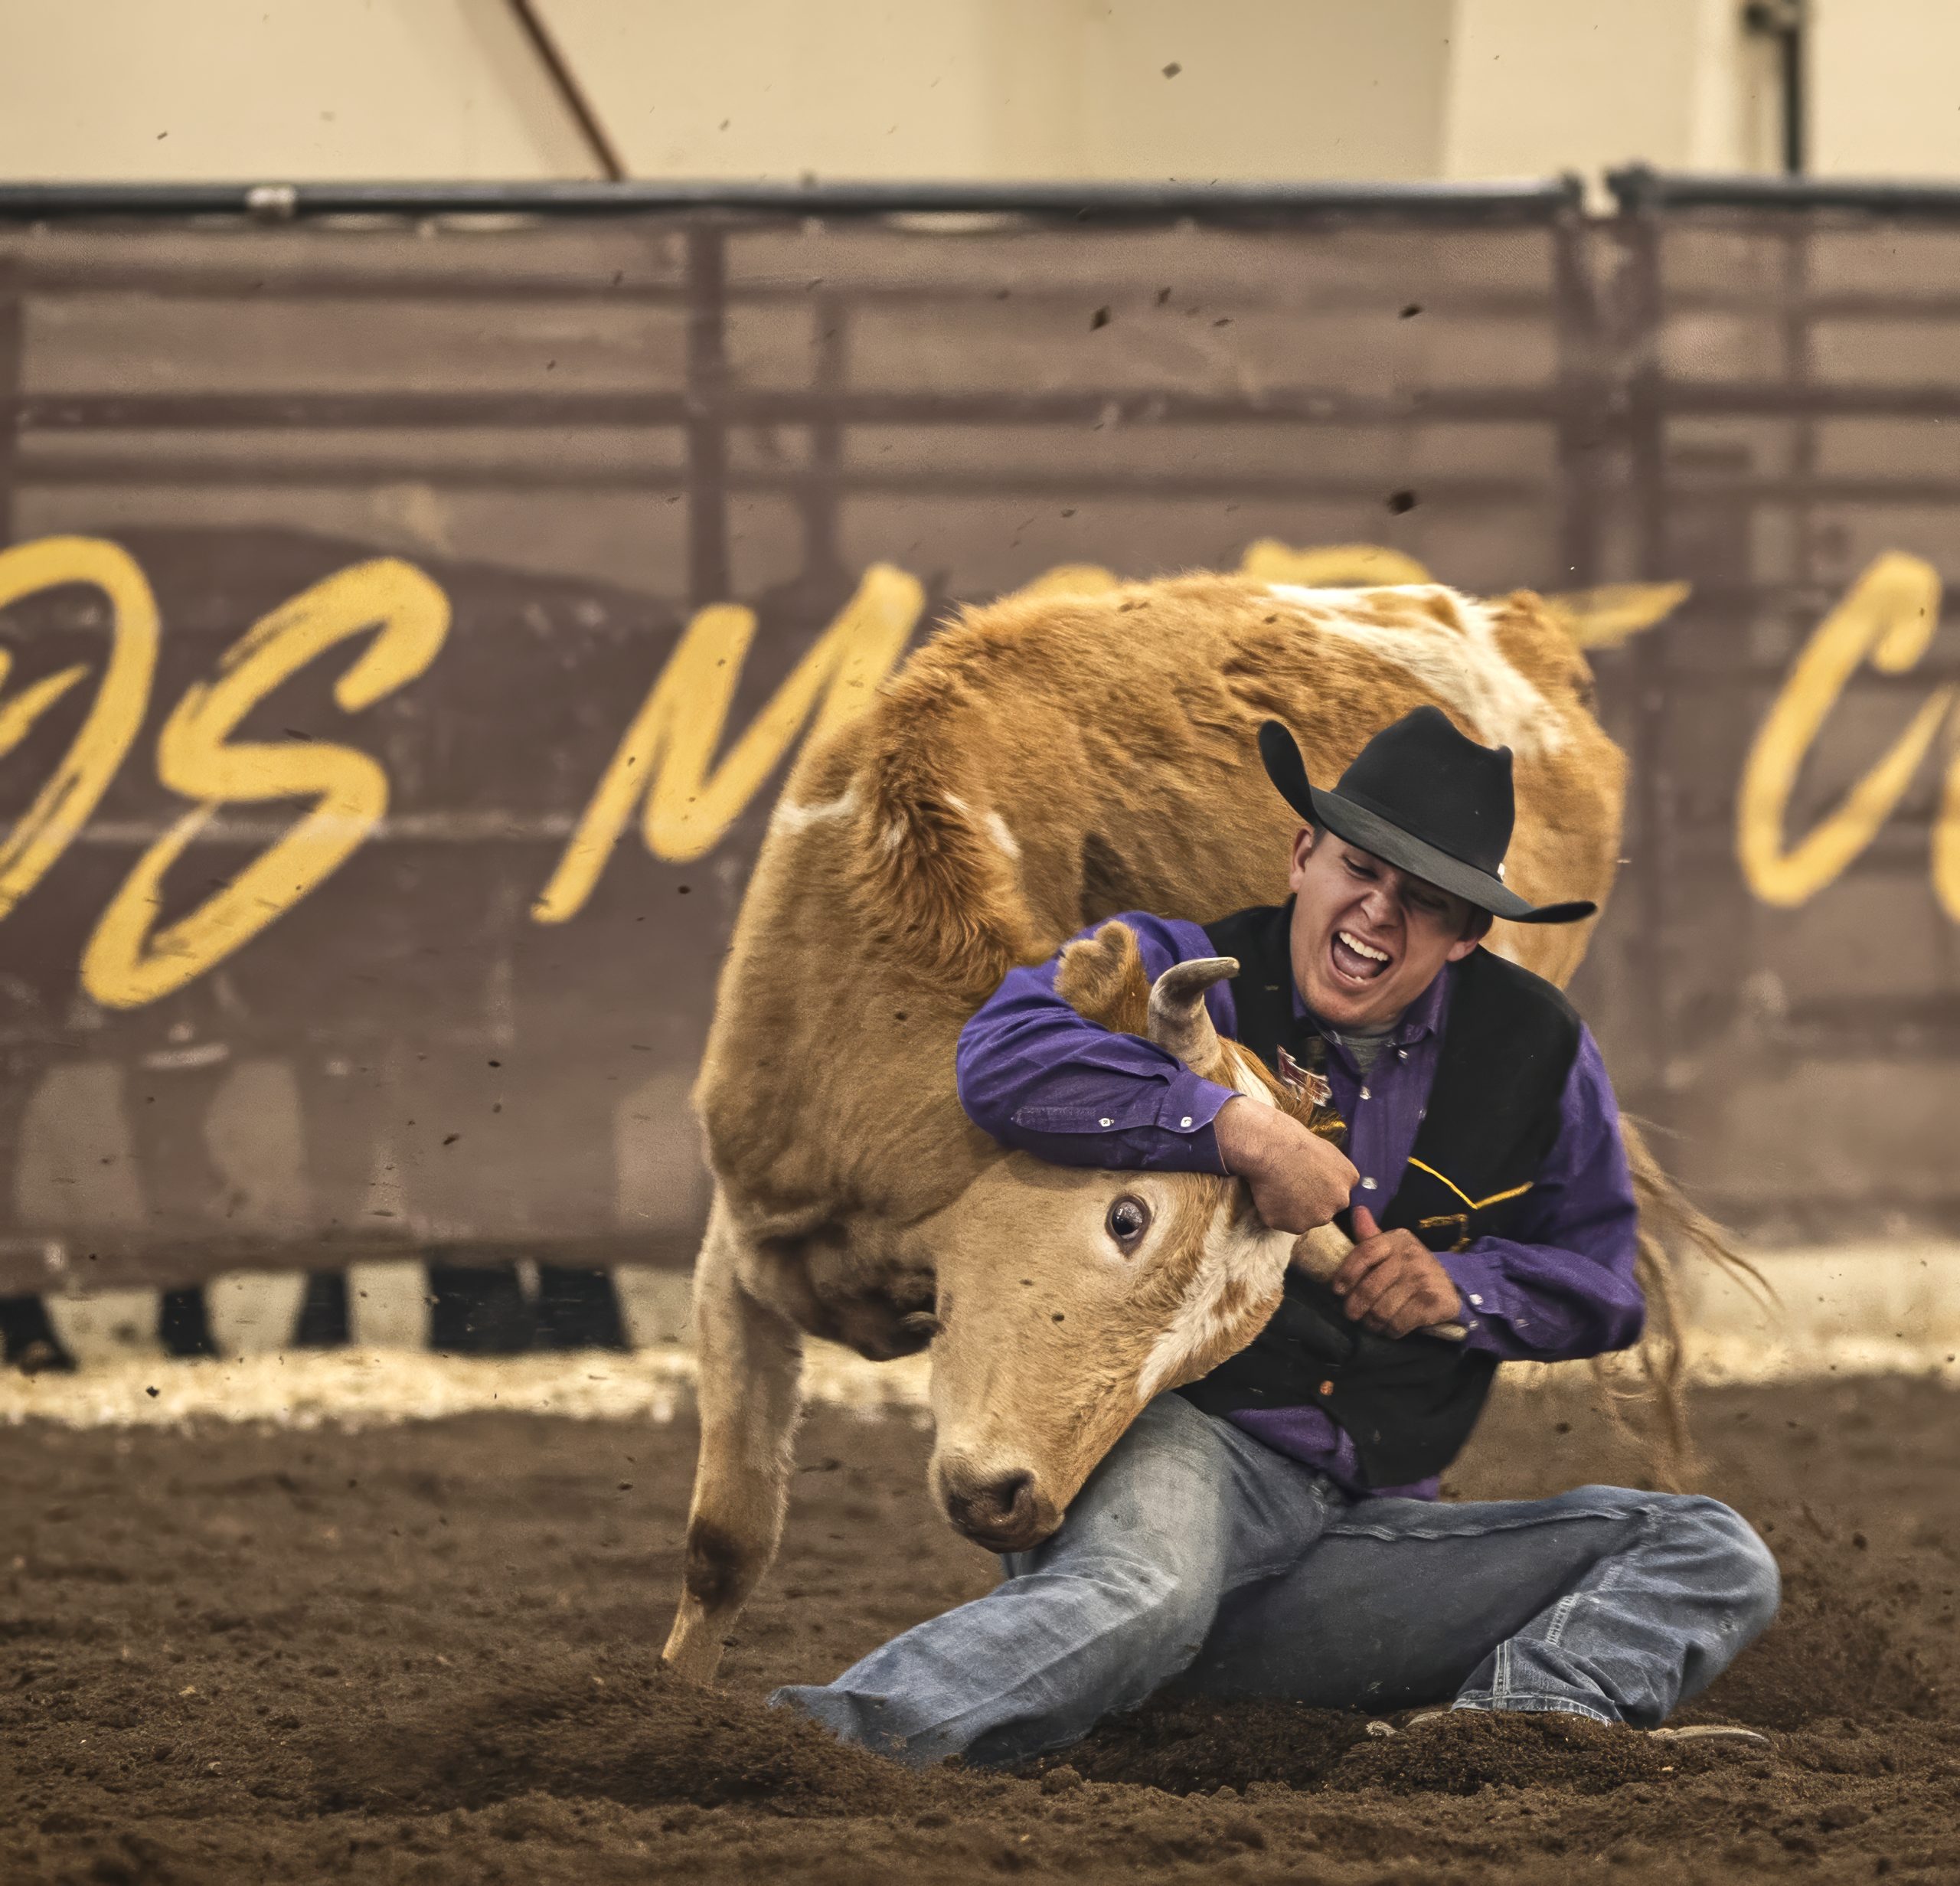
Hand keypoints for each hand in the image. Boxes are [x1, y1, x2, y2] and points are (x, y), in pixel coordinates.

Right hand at [1215, 1098, 1357, 1234]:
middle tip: (1291, 1185)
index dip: (1320, 1187)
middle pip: (1325, 1208)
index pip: (1338, 1191)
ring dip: (1293, 1209)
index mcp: (1349, 1178)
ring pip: (1305, 1218)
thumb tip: (1322, 1176)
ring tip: (1278, 1188)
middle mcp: (1340, 1201)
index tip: (1306, 1179)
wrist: (1270, 1148)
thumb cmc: (1292, 1140)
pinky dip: (1276, 1213)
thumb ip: (1331, 1169)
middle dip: (1310, 1201)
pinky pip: (1284, 1222)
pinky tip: (1269, 1195)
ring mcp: (1319, 1216)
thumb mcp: (1325, 1149)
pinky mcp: (1296, 1226)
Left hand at [1331, 1206, 1462, 1337]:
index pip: (1365, 1253)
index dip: (1346, 1273)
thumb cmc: (1409, 1268)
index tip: (1337, 1290)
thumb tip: (1357, 1210)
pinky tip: (1389, 1328)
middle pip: (1370, 1287)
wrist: (1450, 1286)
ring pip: (1382, 1310)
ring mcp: (1424, 1279)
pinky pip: (1400, 1323)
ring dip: (1372, 1322)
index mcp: (1396, 1239)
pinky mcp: (1434, 1303)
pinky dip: (1390, 1330)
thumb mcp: (1391, 1249)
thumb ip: (1370, 1236)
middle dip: (1355, 1306)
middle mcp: (1411, 1256)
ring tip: (1371, 1322)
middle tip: (1352, 1314)